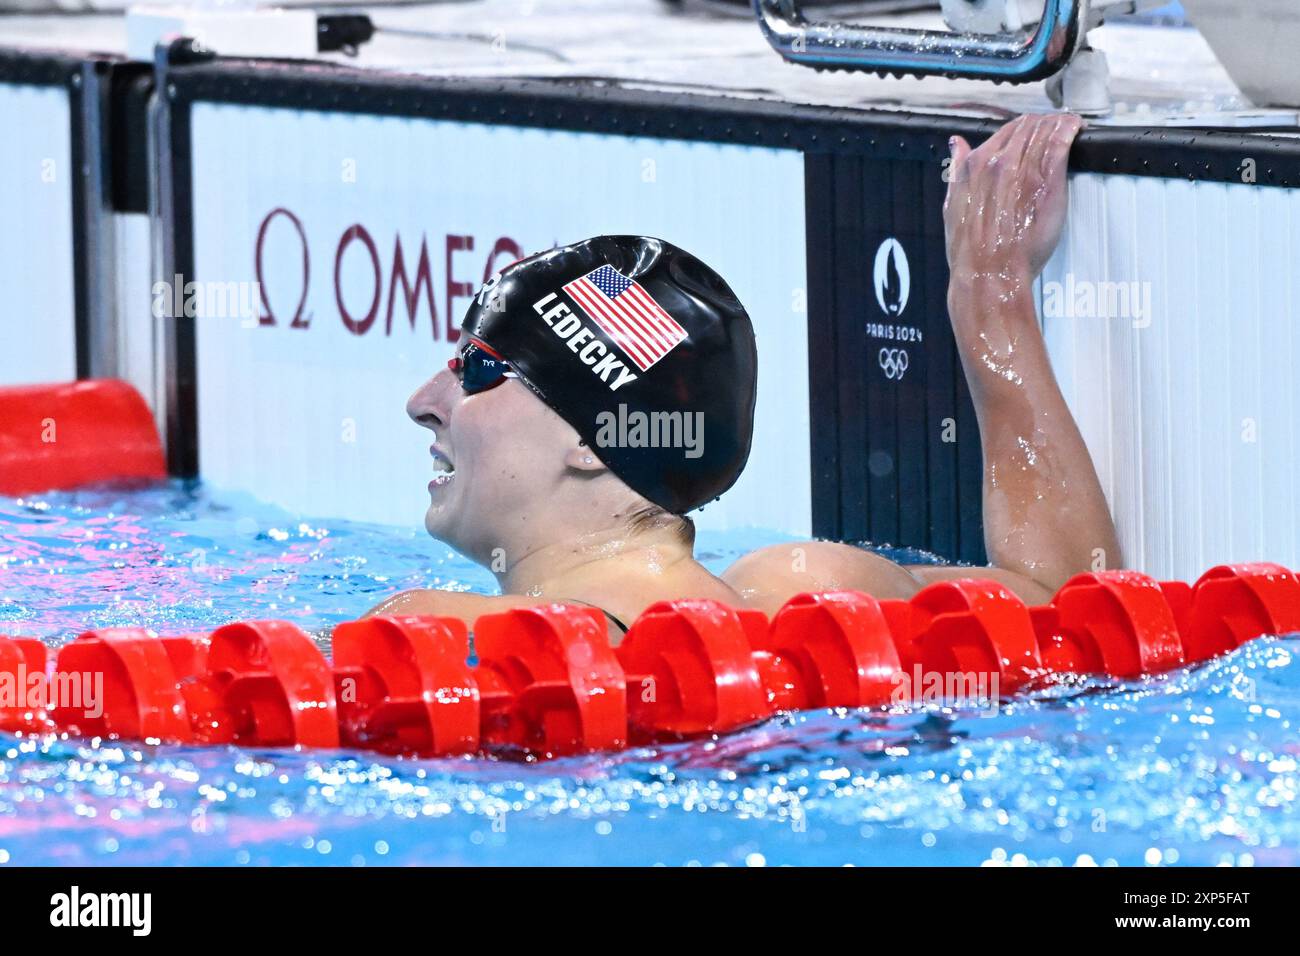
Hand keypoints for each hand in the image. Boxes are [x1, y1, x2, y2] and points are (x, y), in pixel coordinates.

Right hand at [944, 113, 1081, 282]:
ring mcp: (1024, 170)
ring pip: (1046, 131)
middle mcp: (999, 162)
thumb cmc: (971, 250)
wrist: (989, 273)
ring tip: (1068, 126)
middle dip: (1043, 124)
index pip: (1006, 131)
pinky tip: (1075, 128)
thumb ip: (958, 170)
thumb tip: (957, 144)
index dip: (1022, 128)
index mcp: (975, 166)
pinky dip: (1069, 130)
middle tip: (1054, 128)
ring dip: (1058, 124)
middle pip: (1028, 127)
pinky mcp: (1047, 182)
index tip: (1033, 131)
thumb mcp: (953, 205)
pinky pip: (1061, 143)